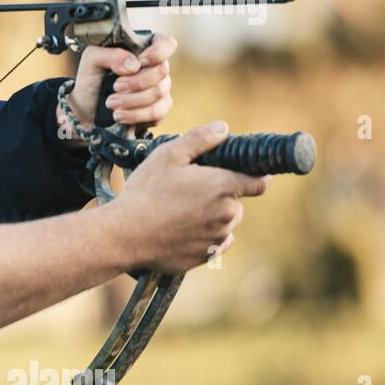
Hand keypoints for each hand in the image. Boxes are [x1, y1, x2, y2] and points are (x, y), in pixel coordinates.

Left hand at [64, 34, 176, 132]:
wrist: (85, 109)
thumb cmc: (91, 80)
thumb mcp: (92, 60)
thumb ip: (111, 55)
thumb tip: (134, 65)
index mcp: (142, 50)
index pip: (166, 44)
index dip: (158, 51)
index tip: (141, 61)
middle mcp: (155, 68)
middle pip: (161, 71)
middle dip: (136, 82)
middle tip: (115, 87)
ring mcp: (159, 89)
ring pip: (157, 93)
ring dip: (131, 100)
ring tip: (110, 103)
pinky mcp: (158, 109)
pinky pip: (157, 112)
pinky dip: (135, 114)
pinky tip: (119, 115)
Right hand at [111, 121, 271, 275]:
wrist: (124, 235)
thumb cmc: (145, 192)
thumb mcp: (168, 155)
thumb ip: (199, 139)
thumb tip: (222, 128)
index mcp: (223, 186)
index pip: (260, 182)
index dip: (257, 176)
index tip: (250, 174)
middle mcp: (227, 215)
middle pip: (236, 203)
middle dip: (221, 196)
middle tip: (190, 191)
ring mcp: (217, 238)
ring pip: (224, 224)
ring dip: (211, 217)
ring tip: (179, 212)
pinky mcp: (205, 257)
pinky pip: (214, 244)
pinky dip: (204, 237)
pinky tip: (180, 230)